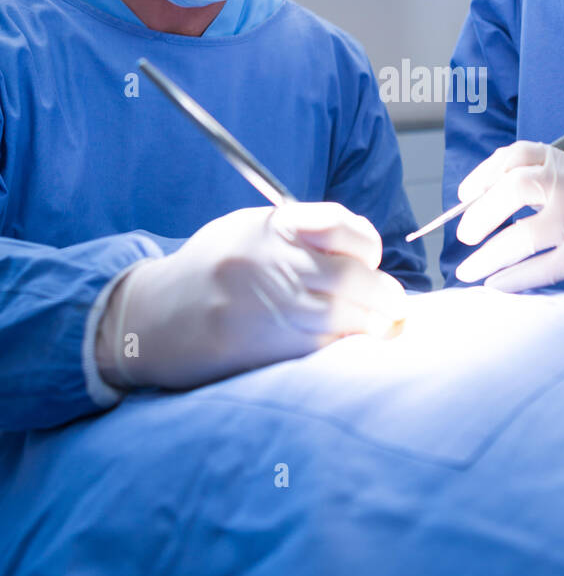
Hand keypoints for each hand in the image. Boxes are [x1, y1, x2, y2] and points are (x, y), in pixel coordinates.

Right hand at [96, 202, 406, 390]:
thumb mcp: (252, 230)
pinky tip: (350, 343)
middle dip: (384, 295)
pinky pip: (327, 347)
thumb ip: (305, 232)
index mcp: (273, 228)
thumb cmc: (217, 269)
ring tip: (381, 326)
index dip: (365, 245)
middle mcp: (275, 266)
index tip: (369, 258)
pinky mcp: (271, 348)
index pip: (342, 227)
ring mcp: (273, 309)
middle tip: (393, 305)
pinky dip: (347, 346)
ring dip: (374, 325)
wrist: (157, 317)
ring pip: (348, 319)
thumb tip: (363, 250)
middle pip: (355, 279)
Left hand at [453, 142, 563, 299]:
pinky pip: (542, 269)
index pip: (519, 154)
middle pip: (518, 187)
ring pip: (525, 235)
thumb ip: (530, 185)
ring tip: (467, 270)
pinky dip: (513, 279)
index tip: (463, 196)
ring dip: (489, 256)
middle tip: (465, 235)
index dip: (485, 174)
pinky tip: (495, 284)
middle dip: (482, 212)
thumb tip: (471, 207)